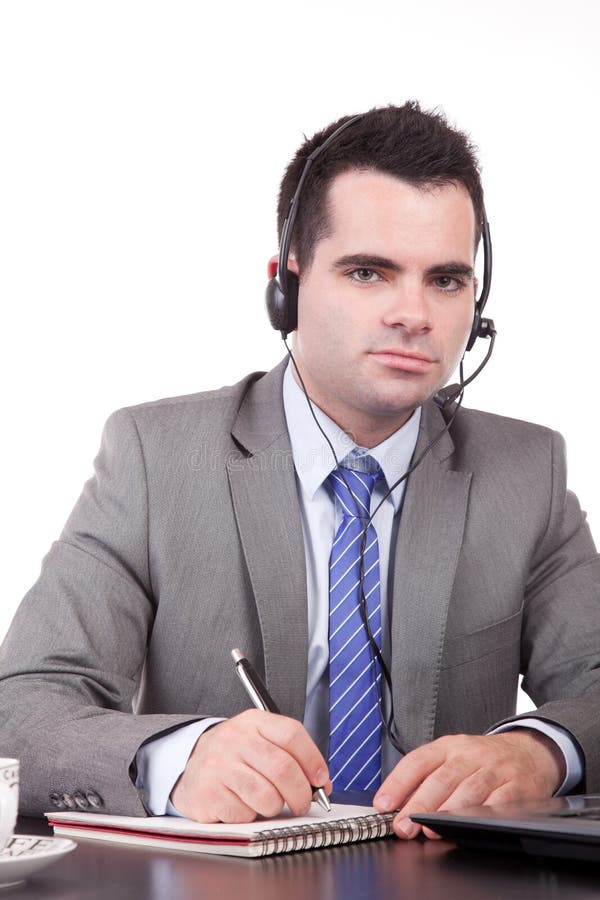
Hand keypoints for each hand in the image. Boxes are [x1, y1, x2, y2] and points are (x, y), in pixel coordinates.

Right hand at [170, 709, 330, 822]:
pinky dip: (250, 815)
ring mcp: (219, 765)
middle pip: (282, 768)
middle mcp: (235, 739)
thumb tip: (321, 784)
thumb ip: (290, 755)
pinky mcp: (209, 793)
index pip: (291, 734)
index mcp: (253, 722)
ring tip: (268, 802)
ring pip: (267, 795)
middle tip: (302, 803)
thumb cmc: (234, 755)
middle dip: (300, 793)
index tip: (320, 778)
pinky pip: (245, 813)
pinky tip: (242, 804)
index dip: (312, 759)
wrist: (190, 764)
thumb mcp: (259, 741)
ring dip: (275, 806)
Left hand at [373, 729, 564, 839]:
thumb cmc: (483, 759)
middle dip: (419, 804)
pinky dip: (482, 816)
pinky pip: (498, 803)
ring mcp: (494, 770)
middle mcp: (470, 754)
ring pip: (468, 790)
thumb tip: (396, 805)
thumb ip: (426, 777)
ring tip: (430, 830)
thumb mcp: (452, 757)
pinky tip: (469, 826)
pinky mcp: (517, 787)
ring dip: (447, 812)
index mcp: (448, 746)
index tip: (383, 805)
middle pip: (441, 778)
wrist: (530, 751)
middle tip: (403, 826)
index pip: (417, 761)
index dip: (397, 783)